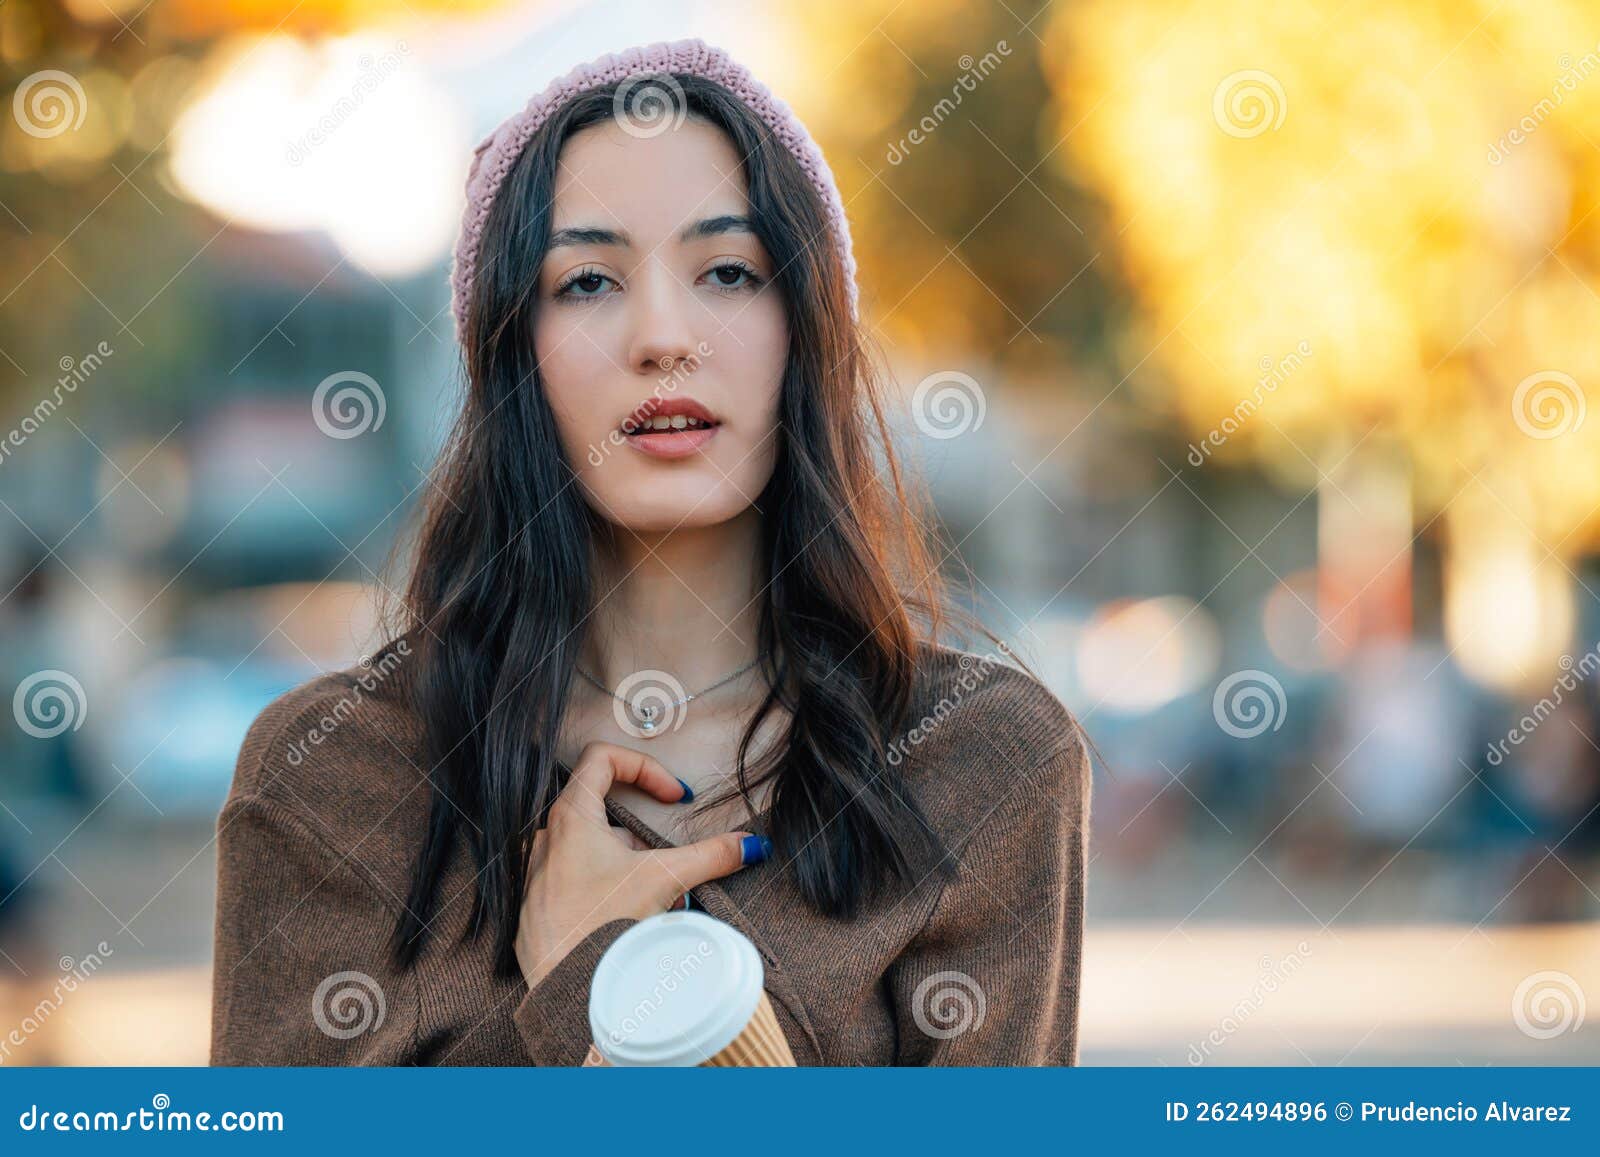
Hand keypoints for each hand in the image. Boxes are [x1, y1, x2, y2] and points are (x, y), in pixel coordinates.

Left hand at [514, 741, 768, 989]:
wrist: (568, 993)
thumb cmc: (603, 926)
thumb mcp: (666, 880)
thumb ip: (712, 855)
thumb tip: (750, 845)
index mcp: (570, 817)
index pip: (602, 758)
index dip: (645, 767)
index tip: (672, 797)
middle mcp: (547, 839)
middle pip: (600, 809)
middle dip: (642, 833)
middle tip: (665, 858)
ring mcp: (537, 875)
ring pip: (588, 849)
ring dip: (625, 864)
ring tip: (651, 898)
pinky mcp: (537, 909)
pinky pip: (573, 883)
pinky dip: (604, 890)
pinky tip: (625, 920)